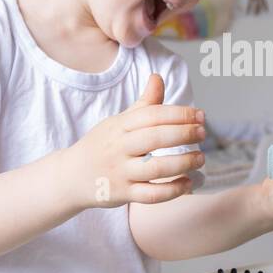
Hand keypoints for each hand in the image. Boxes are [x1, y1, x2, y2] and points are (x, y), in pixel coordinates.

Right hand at [65, 72, 205, 208]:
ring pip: (157, 168)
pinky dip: (174, 190)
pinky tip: (189, 183)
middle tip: (203, 133)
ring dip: (184, 163)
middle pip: (155, 139)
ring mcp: (121, 173)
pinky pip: (153, 195)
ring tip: (200, 158)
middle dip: (184, 134)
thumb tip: (158, 77)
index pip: (152, 115)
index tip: (200, 115)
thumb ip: (143, 104)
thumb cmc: (101, 145)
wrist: (70, 176)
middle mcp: (119, 148)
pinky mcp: (123, 195)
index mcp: (120, 126)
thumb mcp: (118, 122)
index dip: (179, 114)